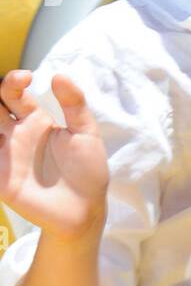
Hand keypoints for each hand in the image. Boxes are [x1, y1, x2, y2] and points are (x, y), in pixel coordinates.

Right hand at [0, 70, 109, 238]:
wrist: (85, 210)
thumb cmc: (88, 171)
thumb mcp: (86, 133)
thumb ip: (74, 104)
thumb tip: (58, 75)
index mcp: (35, 120)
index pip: (14, 93)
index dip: (14, 81)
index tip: (27, 77)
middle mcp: (15, 135)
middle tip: (8, 88)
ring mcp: (5, 155)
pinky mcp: (0, 177)